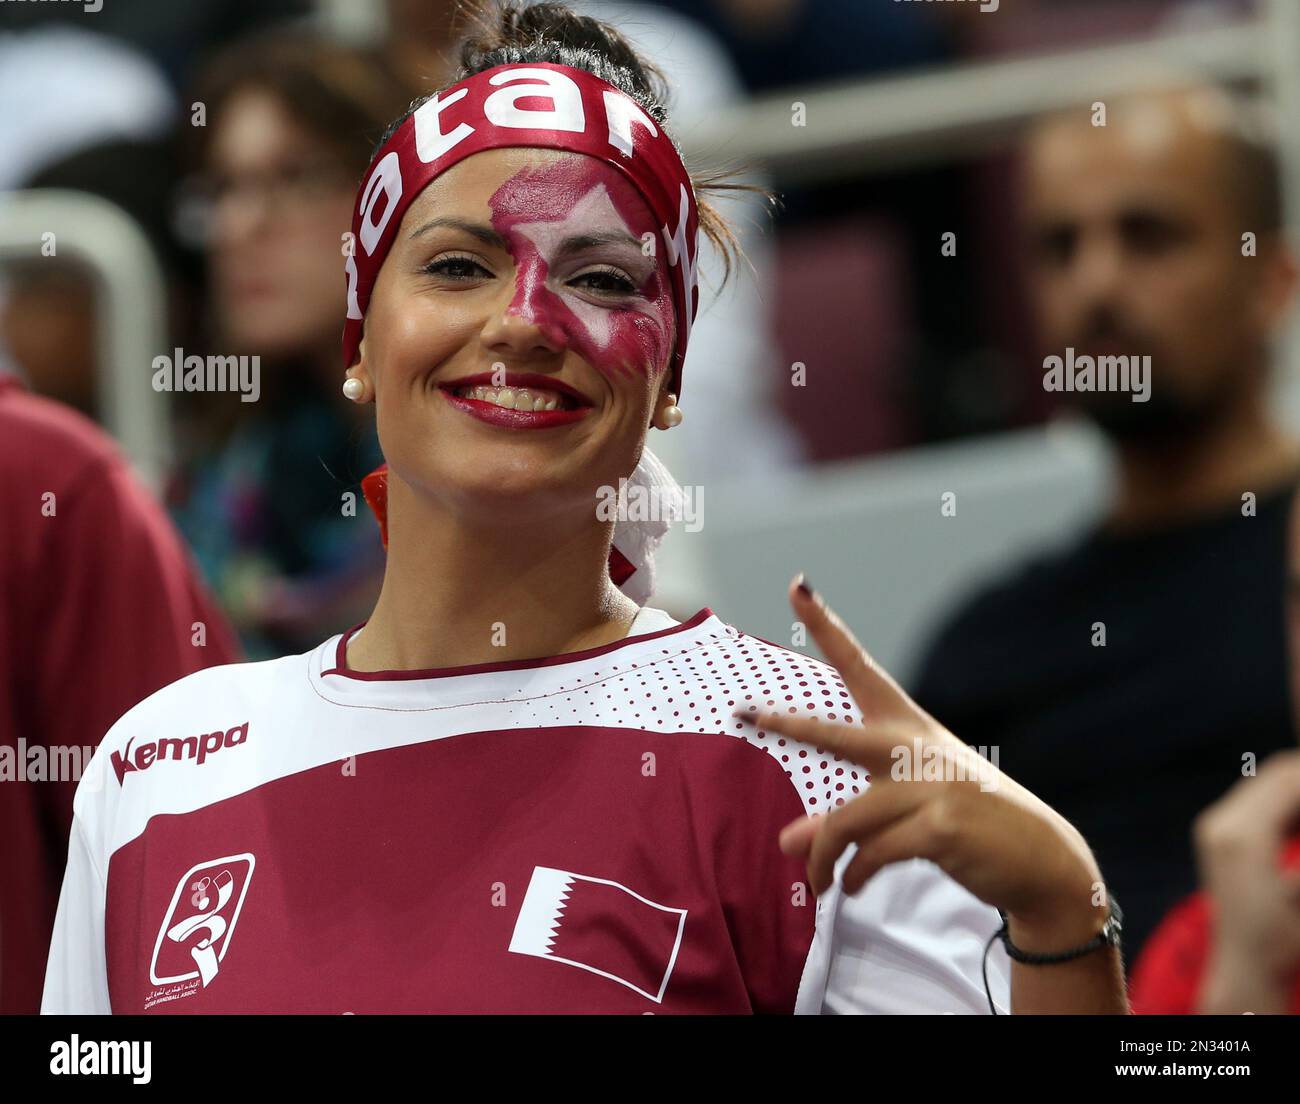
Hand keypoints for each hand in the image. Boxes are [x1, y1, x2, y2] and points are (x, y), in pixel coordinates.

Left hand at [735, 576, 1108, 951]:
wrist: (1039, 859)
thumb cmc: (962, 826)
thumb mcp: (904, 812)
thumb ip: (846, 819)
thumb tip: (785, 841)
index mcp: (909, 729)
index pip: (860, 667)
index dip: (826, 625)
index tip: (798, 585)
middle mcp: (914, 749)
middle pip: (837, 736)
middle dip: (790, 723)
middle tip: (747, 712)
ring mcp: (928, 786)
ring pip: (845, 821)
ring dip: (820, 859)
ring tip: (816, 885)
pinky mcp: (939, 827)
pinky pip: (872, 854)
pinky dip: (854, 875)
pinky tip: (849, 888)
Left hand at [1194, 750, 1299, 1013]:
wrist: (1246, 965)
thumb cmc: (1285, 939)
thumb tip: (1298, 818)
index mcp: (1244, 836)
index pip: (1288, 779)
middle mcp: (1221, 825)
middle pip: (1274, 774)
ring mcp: (1214, 827)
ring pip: (1264, 782)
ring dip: (1295, 788)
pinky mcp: (1216, 833)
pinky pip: (1255, 798)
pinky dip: (1283, 799)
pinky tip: (1299, 820)